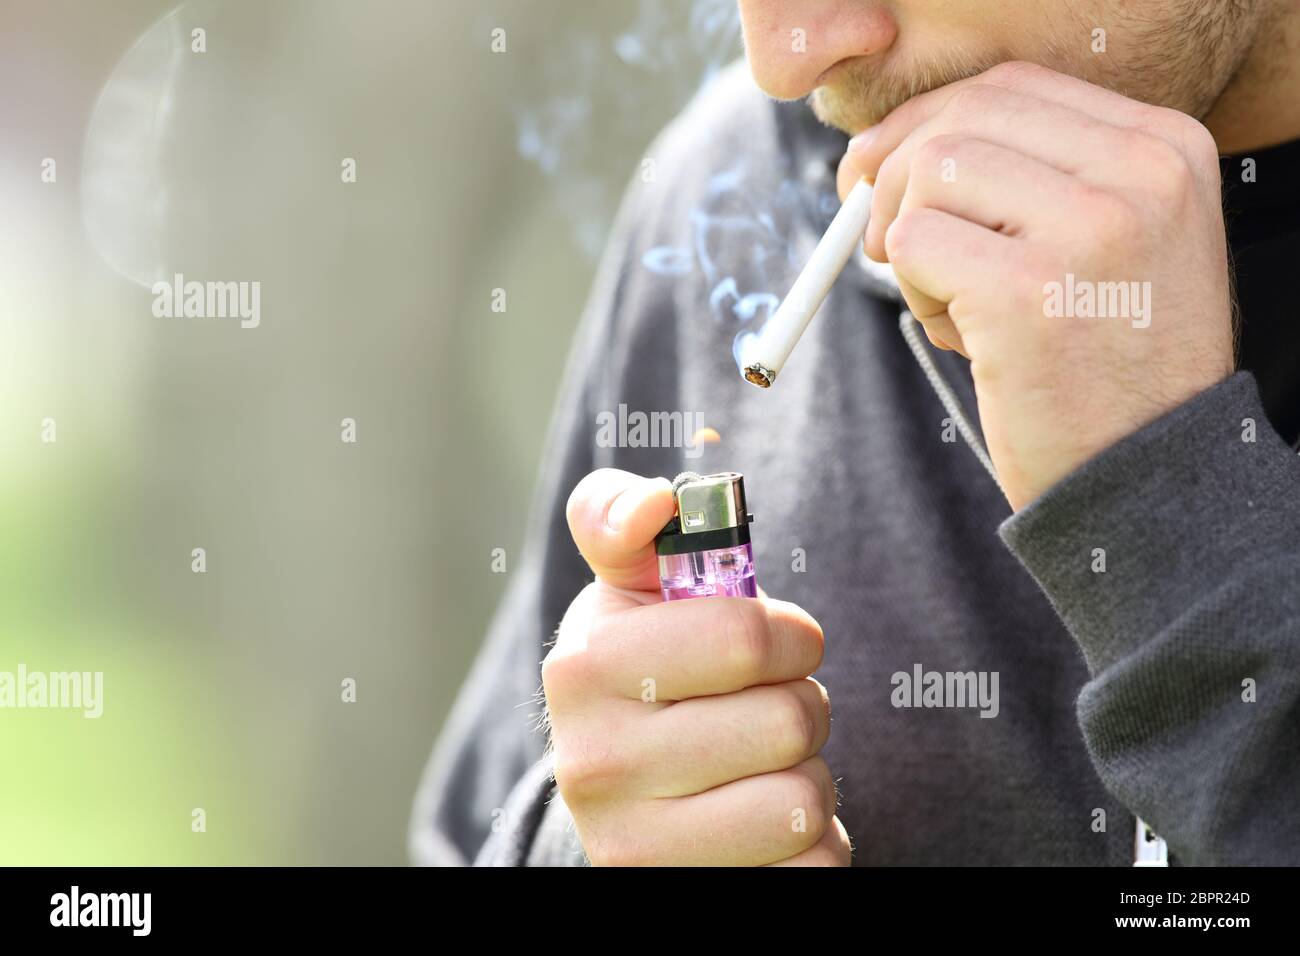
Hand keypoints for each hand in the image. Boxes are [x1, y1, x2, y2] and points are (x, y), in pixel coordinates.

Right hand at [542, 468, 849, 865]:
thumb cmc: (644, 662)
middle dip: (800, 702)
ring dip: (806, 773)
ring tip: (758, 761)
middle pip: (789, 720)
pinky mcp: (681, 895)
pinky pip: (816, 866)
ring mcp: (635, 846)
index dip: (788, 633)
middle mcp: (595, 764)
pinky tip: (761, 819)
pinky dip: (814, 842)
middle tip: (761, 705)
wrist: (617, 784)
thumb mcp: (624, 585)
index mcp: (585, 668)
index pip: (748, 638)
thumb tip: (656, 504)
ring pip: (805, 801)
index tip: (771, 641)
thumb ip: (623, 519)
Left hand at [837, 61, 1235, 509]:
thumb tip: (883, 150)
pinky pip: (913, 243)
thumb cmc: (1103, 366)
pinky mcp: (1027, 291)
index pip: (1010, 88)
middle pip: (962, 117)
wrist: (1146, 481)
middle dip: (894, 174)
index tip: (881, 172)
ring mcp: (1089, 227)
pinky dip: (913, 290)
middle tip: (876, 240)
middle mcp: (1140, 170)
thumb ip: (1023, 181)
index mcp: (1164, 146)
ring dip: (911, 243)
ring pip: (931, 173)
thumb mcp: (1103, 247)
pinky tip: (963, 338)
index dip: (926, 124)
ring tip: (954, 309)